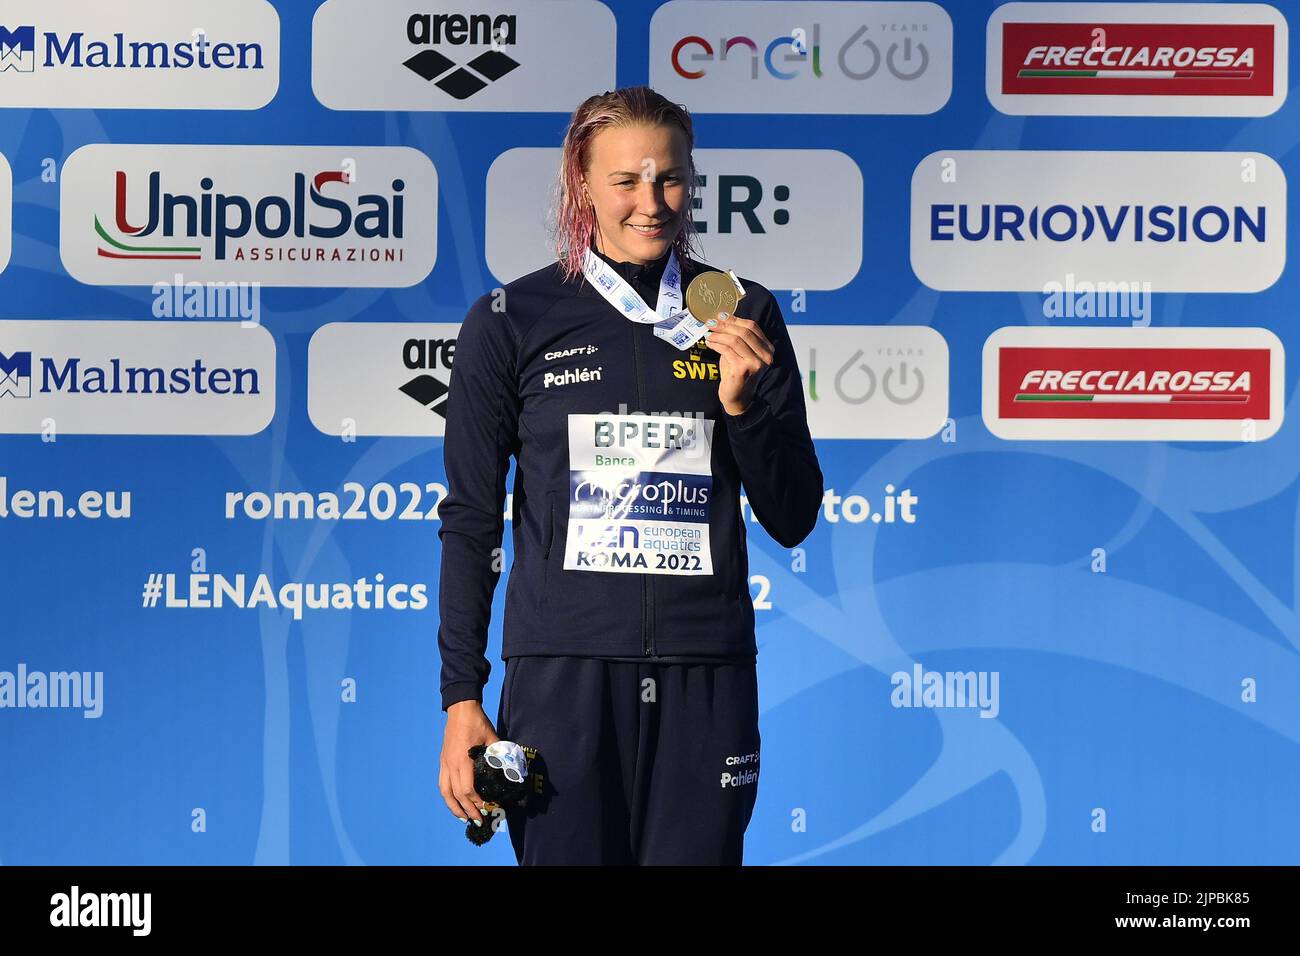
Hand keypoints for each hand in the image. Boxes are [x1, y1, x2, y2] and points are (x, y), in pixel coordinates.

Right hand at [438, 699, 500, 829]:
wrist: (460, 709)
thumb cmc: (477, 722)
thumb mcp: (491, 736)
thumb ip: (499, 753)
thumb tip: (510, 768)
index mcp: (463, 760)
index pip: (467, 789)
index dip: (476, 802)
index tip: (487, 808)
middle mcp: (451, 764)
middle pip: (456, 795)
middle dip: (467, 811)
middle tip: (478, 821)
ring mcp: (444, 763)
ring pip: (445, 792)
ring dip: (454, 808)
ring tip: (463, 819)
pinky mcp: (443, 761)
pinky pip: (442, 784)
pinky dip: (448, 796)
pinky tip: (454, 802)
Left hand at [703, 312, 774, 415]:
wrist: (737, 397)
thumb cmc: (737, 372)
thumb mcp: (740, 352)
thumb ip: (736, 337)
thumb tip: (720, 318)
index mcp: (767, 348)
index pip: (752, 326)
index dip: (735, 319)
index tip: (720, 315)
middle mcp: (765, 356)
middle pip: (744, 331)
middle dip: (724, 325)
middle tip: (710, 322)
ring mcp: (755, 363)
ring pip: (735, 340)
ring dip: (719, 335)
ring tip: (709, 334)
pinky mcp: (743, 370)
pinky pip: (727, 350)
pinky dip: (716, 344)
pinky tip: (709, 343)